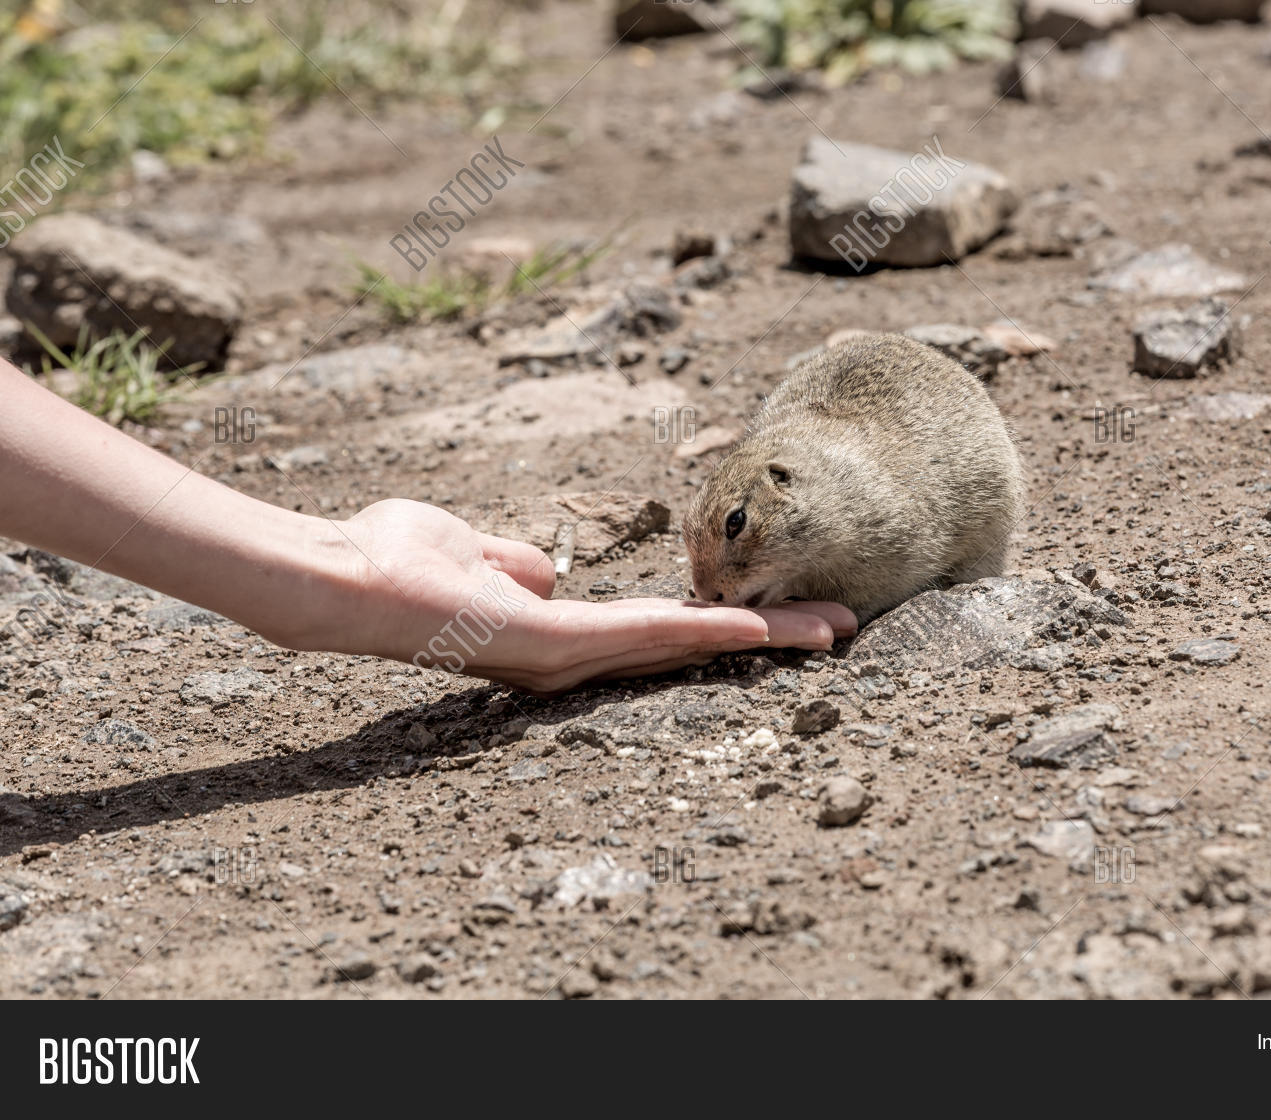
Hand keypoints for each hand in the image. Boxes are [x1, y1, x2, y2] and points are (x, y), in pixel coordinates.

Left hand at [309, 500, 855, 694]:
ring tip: (830, 630)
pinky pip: (645, 633)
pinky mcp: (555, 644)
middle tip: (840, 630)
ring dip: (761, 636)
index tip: (779, 617)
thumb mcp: (471, 550)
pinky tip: (760, 625)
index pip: (658, 631)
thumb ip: (515, 559)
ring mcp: (567, 656)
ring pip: (683, 645)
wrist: (343, 580)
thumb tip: (546, 570)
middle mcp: (573, 659)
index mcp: (559, 638)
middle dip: (769, 638)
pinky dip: (707, 629)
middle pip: (688, 647)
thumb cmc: (394, 563)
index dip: (722, 626)